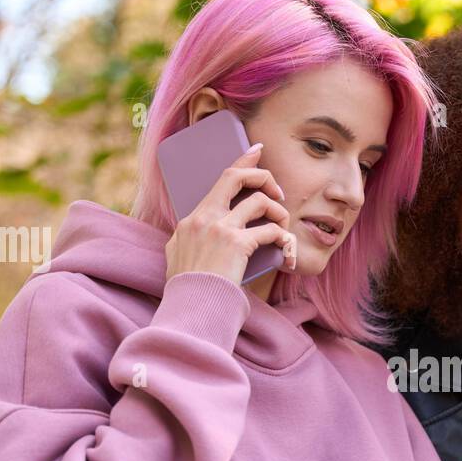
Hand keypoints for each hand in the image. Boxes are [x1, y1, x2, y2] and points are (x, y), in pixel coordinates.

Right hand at [163, 142, 297, 285]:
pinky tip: (284, 248)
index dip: (241, 164)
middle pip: (236, 178)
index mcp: (191, 220)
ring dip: (278, 213)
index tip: (256, 152)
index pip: (219, 181)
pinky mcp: (236, 244)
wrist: (191, 308)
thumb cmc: (189, 291)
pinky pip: (270, 230)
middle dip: (262, 177)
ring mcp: (219, 229)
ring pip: (259, 202)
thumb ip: (185, 243)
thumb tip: (190, 237)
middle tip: (276, 192)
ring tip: (282, 228)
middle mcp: (204, 218)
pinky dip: (282, 237)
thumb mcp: (177, 259)